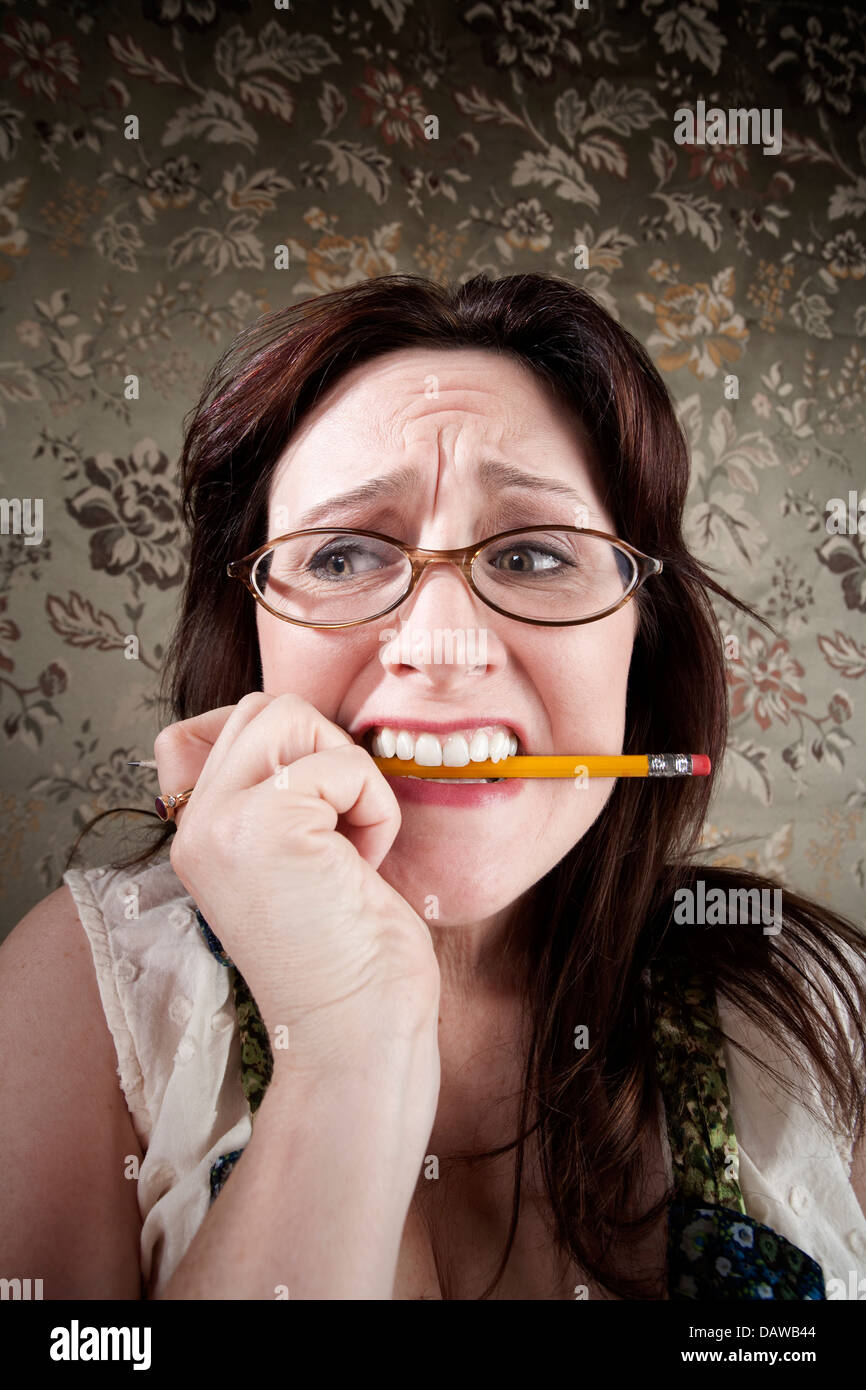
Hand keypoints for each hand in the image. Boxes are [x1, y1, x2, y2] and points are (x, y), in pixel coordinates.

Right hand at [154, 693, 440, 1076]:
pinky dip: (373, 806)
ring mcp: (221, 824)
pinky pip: (341, 764)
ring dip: (346, 770)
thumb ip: (275, 801)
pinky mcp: (264, 825)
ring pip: (289, 714)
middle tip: (341, 829)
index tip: (316, 809)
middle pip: (258, 709)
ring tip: (349, 844)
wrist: (358, 1037)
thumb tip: (301, 735)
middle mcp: (195, 828)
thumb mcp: (297, 862)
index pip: (194, 732)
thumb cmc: (352, 956)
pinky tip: (363, 866)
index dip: (272, 745)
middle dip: (322, 752)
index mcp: (196, 838)